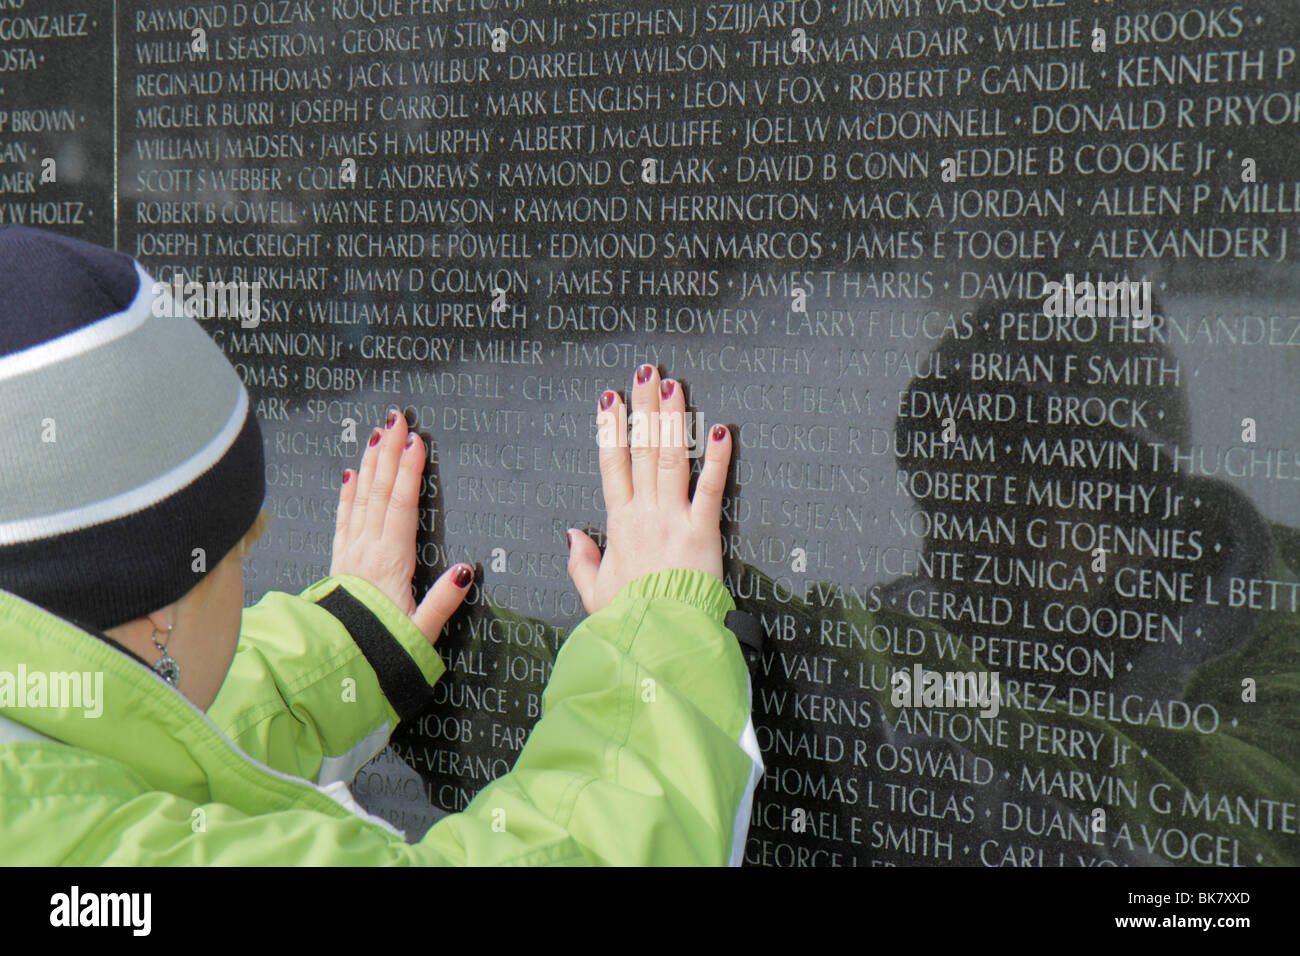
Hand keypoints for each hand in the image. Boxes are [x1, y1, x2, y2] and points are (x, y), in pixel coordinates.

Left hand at [331, 409, 472, 643]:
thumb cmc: (380, 649)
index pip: (401, 506)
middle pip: (379, 491)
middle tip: (396, 419)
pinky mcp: (340, 561)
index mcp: (391, 563)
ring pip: (360, 497)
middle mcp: (367, 551)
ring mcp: (351, 553)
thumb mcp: (421, 633)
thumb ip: (443, 602)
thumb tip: (466, 571)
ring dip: (370, 464)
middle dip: (389, 452)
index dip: (409, 472)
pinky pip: (343, 517)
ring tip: (377, 435)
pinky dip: (347, 493)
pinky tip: (349, 475)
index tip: (416, 441)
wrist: (337, 665)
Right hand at [566, 365, 731, 613]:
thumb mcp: (594, 593)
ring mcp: (673, 519)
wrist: (656, 640)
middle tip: (646, 373)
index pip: (612, 466)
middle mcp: (644, 514)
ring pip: (669, 458)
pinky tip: (720, 430)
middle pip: (641, 449)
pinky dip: (715, 459)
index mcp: (619, 525)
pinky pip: (709, 488)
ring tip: (673, 386)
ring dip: (672, 420)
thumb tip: (571, 535)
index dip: (610, 429)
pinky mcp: (702, 531)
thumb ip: (581, 561)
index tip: (610, 399)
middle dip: (643, 407)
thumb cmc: (630, 620)